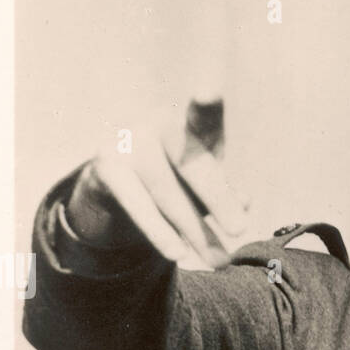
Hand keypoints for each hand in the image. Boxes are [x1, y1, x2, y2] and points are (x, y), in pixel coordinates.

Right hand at [67, 97, 246, 268]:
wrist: (115, 189)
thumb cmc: (175, 182)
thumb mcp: (204, 187)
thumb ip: (225, 192)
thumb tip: (244, 201)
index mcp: (189, 124)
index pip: (203, 116)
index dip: (206, 103)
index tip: (209, 89)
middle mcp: (158, 122)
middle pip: (191, 162)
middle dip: (218, 200)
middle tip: (240, 231)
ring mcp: (129, 140)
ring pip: (167, 193)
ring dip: (194, 231)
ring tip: (219, 260)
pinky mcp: (106, 165)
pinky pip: (137, 205)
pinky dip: (159, 232)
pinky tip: (177, 253)